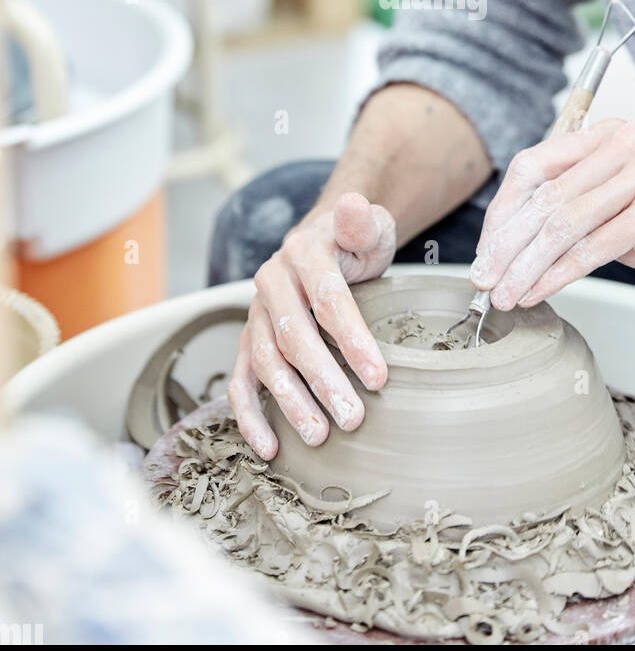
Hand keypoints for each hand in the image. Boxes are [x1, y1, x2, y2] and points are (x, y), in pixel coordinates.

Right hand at [228, 192, 395, 456]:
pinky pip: (239, 381)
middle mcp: (272, 283)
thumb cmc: (354, 242)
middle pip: (293, 337)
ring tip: (321, 435)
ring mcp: (256, 314)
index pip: (327, 300)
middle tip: (353, 417)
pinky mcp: (248, 341)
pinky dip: (249, 416)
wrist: (325, 243)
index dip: (352, 339)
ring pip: (264, 362)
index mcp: (303, 253)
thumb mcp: (369, 224)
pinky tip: (270, 447)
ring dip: (290, 402)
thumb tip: (351, 203)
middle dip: (323, 380)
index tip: (379, 377)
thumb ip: (361, 219)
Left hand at [470, 120, 634, 307]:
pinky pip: (592, 247)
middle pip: (544, 195)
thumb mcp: (624, 201)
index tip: (487, 247)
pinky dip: (558, 274)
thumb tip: (515, 238)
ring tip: (507, 293)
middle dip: (507, 243)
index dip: (503, 210)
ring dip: (526, 265)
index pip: (535, 164)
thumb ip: (578, 205)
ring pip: (563, 223)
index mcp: (612, 134)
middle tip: (487, 277)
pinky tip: (540, 291)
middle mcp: (628, 144)